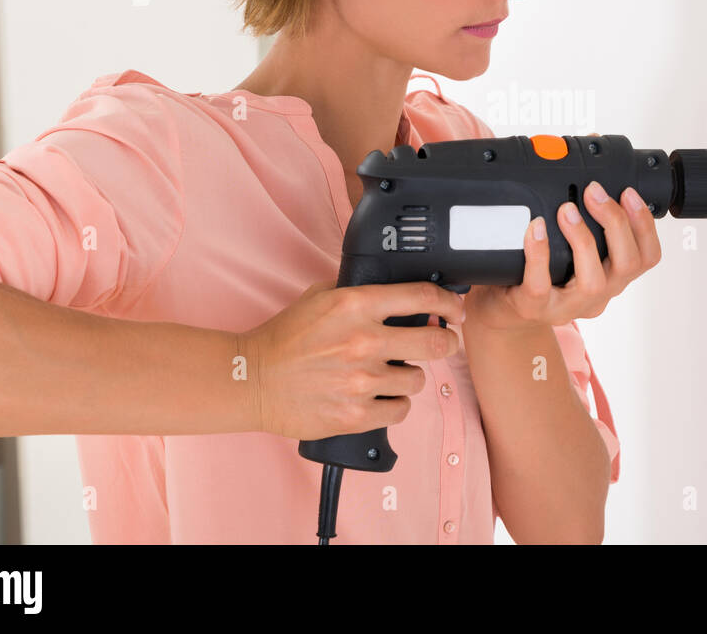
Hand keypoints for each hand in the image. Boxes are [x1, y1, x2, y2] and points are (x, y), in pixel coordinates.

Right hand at [238, 280, 465, 439]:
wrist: (251, 379)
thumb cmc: (285, 338)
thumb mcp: (321, 296)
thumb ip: (360, 292)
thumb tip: (401, 295)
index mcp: (356, 305)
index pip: (423, 297)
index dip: (449, 303)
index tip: (456, 310)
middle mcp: (363, 341)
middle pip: (437, 342)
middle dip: (446, 342)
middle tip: (442, 343)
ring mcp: (361, 381)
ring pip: (417, 378)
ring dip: (408, 375)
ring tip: (387, 374)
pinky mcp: (355, 415)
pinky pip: (400, 409)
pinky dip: (393, 404)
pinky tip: (378, 396)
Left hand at [464, 168, 662, 333]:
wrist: (499, 307)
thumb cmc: (536, 268)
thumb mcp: (566, 240)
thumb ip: (582, 202)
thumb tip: (591, 142)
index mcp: (611, 275)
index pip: (648, 256)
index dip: (645, 224)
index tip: (629, 191)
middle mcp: (597, 293)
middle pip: (629, 264)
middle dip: (616, 222)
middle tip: (593, 191)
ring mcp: (567, 304)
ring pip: (594, 280)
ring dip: (583, 237)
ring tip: (565, 209)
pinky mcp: (534, 307)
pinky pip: (539, 284)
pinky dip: (538, 253)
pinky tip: (535, 228)